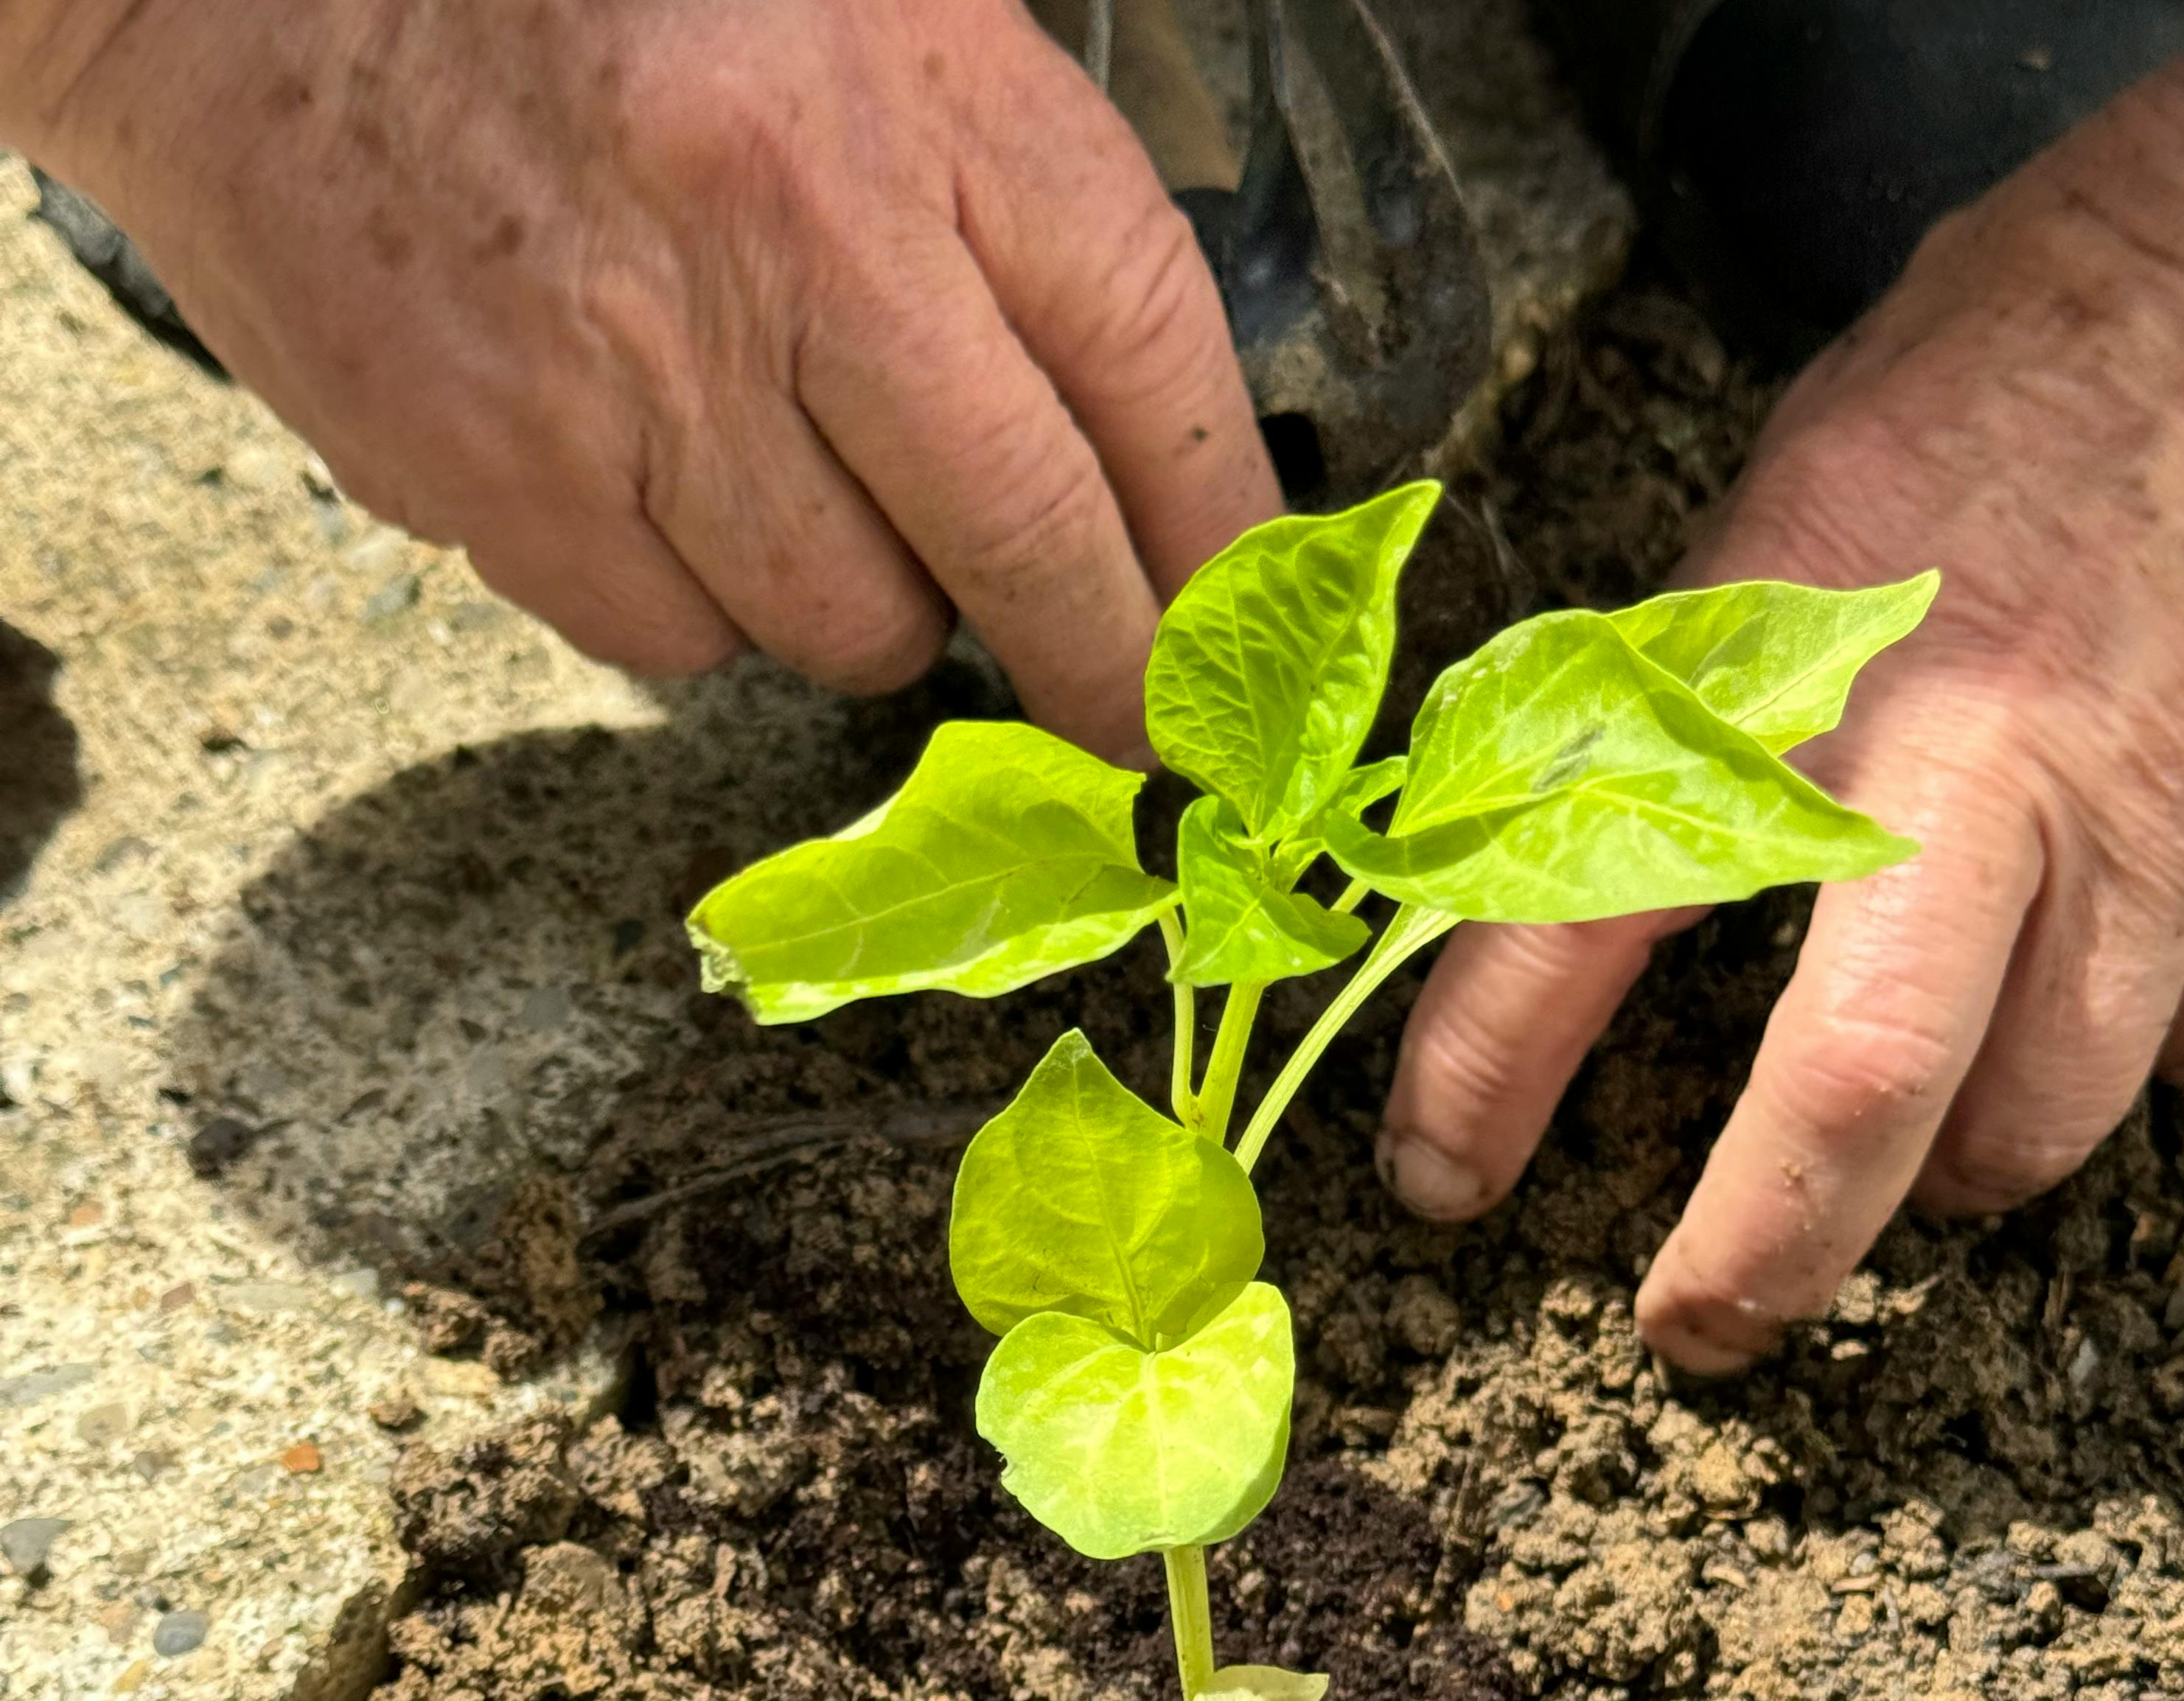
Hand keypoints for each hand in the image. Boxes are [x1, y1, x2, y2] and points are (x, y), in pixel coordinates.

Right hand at [7, 0, 1275, 756]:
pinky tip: (650, 477)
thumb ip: (997, 201)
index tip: (1247, 640)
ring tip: (790, 475)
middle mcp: (790, 240)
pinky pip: (681, 642)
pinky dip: (695, 601)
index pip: (1146, 359)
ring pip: (851, 628)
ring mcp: (639, 383)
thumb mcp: (854, 7)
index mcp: (907, 92)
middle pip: (1030, 546)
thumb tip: (1141, 457)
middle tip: (1129, 722)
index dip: (1221, 536)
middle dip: (1105, 668)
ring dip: (863, 601)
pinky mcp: (511, 487)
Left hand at [1377, 61, 2183, 1370]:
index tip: (1437, 1180)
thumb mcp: (1751, 545)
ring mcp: (2147, 818)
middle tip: (1694, 1323)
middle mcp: (1983, 764)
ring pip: (2040, 1110)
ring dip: (1945, 1174)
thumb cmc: (1957, 414)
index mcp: (1808, 668)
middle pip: (1861, 1089)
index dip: (1488, 1073)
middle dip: (1764, 1248)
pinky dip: (2116, 1072)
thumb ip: (1645, 724)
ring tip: (1893, 1158)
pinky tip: (2061, 1022)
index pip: (1588, 909)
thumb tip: (1496, 895)